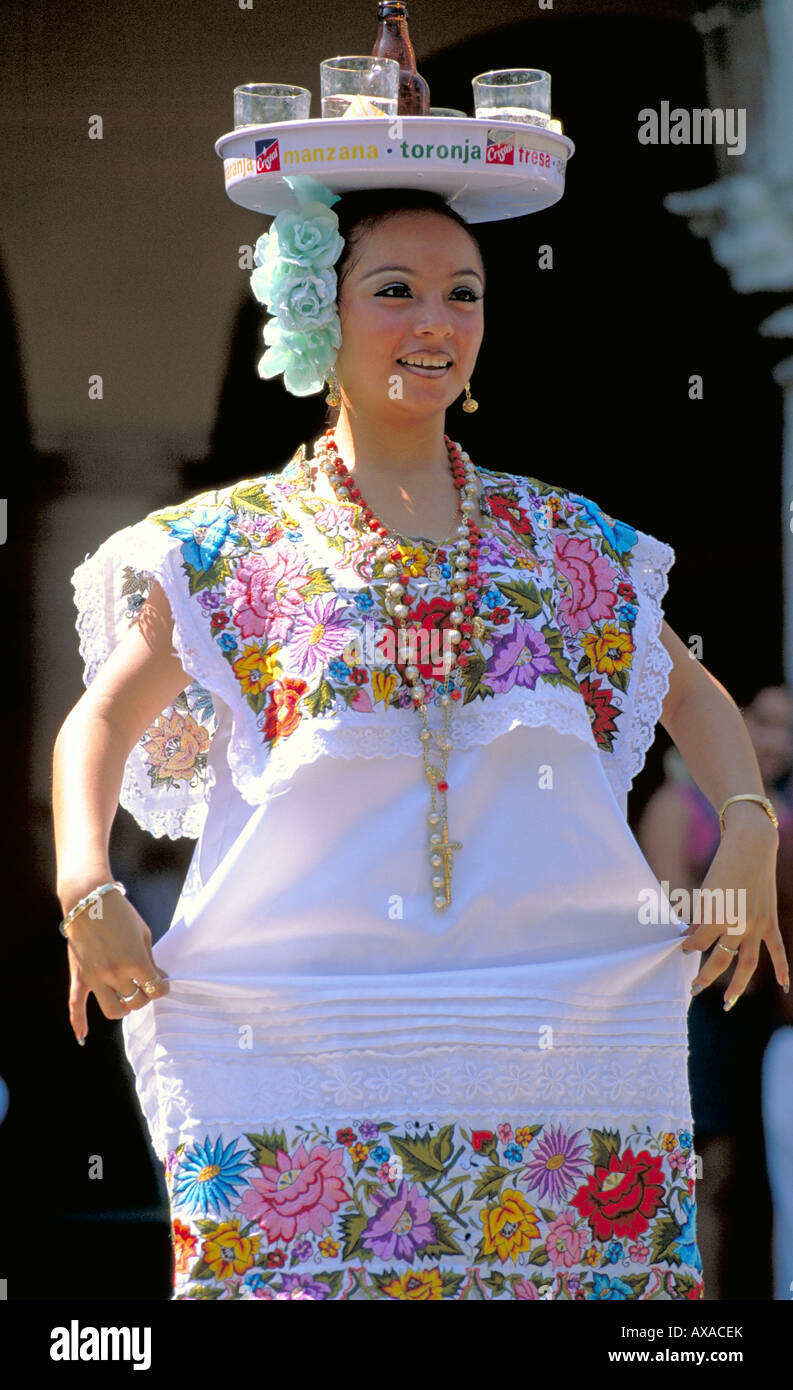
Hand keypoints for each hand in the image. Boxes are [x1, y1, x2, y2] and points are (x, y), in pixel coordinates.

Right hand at [64, 890, 169, 1042]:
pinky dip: (78, 1022)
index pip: (156, 989)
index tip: (162, 982)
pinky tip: (83, 1036)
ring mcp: (96, 978)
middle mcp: (116, 974)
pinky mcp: (80, 976)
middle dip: (145, 995)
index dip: (163, 988)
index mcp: (136, 962)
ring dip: (124, 1008)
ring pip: (114, 1010)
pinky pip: (76, 1005)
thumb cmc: (121, 914)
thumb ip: (151, 960)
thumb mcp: (143, 934)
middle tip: (145, 985)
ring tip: (128, 998)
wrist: (89, 901)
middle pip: (137, 1001)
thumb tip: (159, 979)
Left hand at [681, 818, 789, 1009]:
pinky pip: (777, 950)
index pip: (698, 943)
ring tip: (728, 1003)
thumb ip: (698, 919)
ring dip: (737, 986)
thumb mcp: (704, 892)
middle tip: (693, 989)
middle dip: (705, 977)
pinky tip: (784, 986)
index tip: (682, 948)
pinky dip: (782, 969)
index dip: (688, 947)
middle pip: (720, 960)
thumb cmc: (722, 866)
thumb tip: (687, 938)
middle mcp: (737, 924)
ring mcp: (756, 925)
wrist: (750, 847)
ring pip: (747, 964)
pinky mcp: (769, 921)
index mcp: (715, 915)